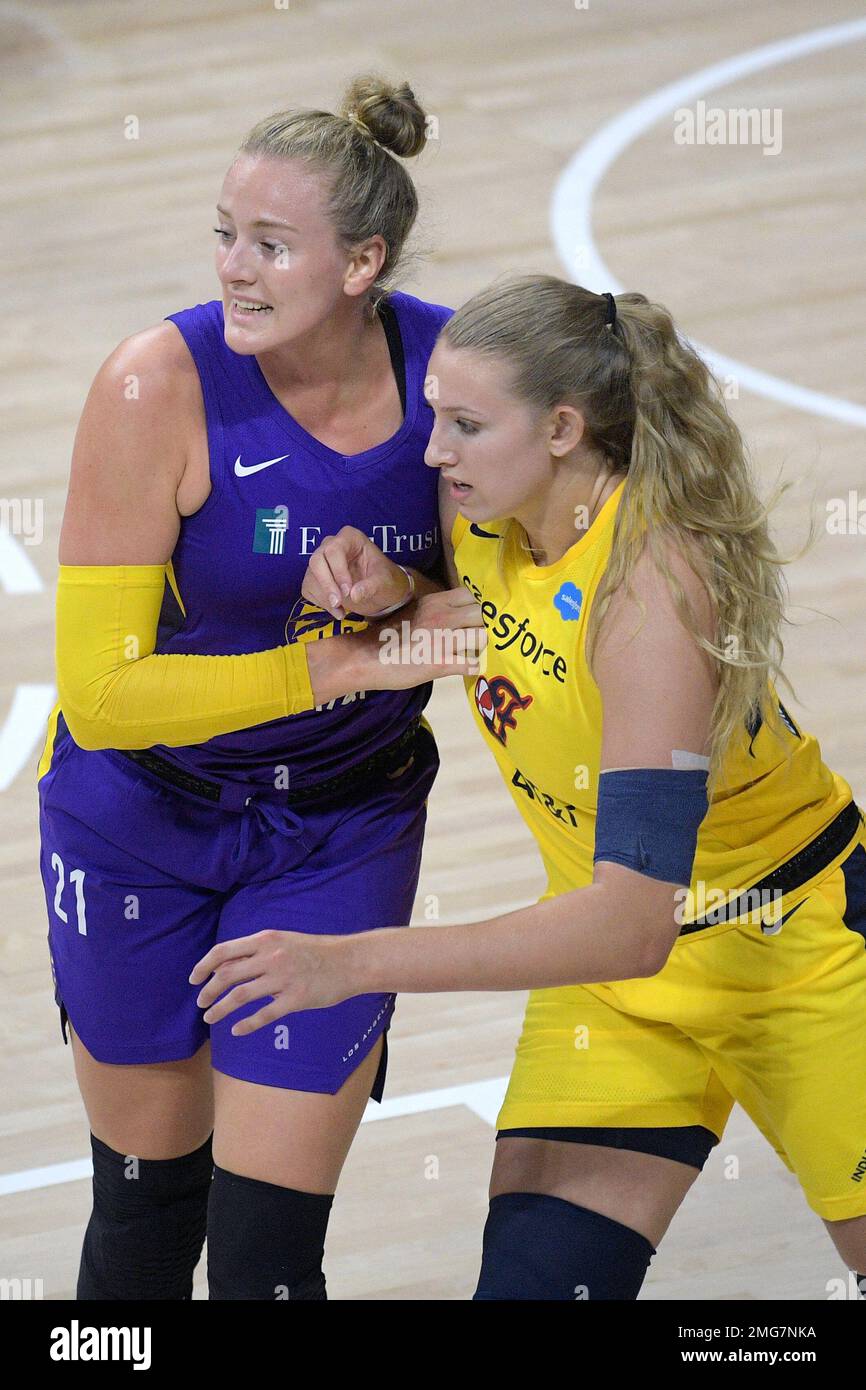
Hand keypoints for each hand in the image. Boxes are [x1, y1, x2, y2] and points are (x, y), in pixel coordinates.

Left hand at [189, 929, 354, 1033]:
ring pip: (239, 996)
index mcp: (266, 939)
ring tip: (210, 1018)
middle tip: (201, 1004)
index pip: (223, 951)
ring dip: (220, 1009)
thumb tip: (225, 965)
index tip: (194, 980)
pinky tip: (236, 1030)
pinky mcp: (295, 1000)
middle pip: (226, 976)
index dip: (203, 966)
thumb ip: (256, 951)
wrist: (349, 961)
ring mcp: (283, 979)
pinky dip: (246, 1025)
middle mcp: (271, 957)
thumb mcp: (283, 940)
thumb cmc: (315, 950)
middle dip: (208, 992)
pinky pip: (263, 1015)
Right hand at [302, 526, 411, 619]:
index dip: (338, 571)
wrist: (382, 590)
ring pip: (311, 576)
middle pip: (316, 561)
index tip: (348, 591)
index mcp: (350, 538)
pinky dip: (321, 603)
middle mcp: (331, 545)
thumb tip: (354, 595)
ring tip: (343, 610)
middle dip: (326, 584)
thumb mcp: (385, 582)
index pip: (334, 550)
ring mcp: (322, 561)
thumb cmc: (385, 579)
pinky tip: (338, 610)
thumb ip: (371, 586)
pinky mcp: (316, 578)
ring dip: (324, 597)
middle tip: (338, 602)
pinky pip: (309, 588)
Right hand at [356, 586, 487, 687]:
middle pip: (482, 614)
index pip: (471, 595)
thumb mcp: (413, 612)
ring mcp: (444, 640)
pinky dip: (473, 667)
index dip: (477, 606)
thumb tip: (454, 614)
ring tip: (472, 652)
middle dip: (484, 624)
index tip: (474, 617)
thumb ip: (435, 610)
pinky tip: (466, 668)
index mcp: (435, 602)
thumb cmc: (387, 636)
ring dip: (481, 646)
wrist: (366, 657)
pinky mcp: (442, 664)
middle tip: (477, 636)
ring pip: (483, 637)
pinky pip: (473, 664)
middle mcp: (443, 617)